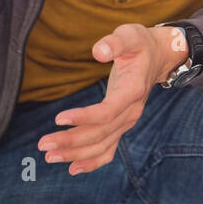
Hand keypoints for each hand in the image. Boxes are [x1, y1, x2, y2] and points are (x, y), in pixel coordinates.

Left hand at [37, 24, 172, 175]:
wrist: (158, 57)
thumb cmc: (140, 45)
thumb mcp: (130, 35)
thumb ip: (115, 42)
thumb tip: (98, 52)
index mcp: (133, 90)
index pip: (108, 111)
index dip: (84, 118)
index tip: (59, 119)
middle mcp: (132, 111)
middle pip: (101, 133)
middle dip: (71, 141)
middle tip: (44, 144)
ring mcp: (127, 121)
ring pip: (103, 145)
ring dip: (77, 154)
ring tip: (50, 156)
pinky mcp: (122, 125)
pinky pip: (109, 149)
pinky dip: (93, 162)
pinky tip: (73, 168)